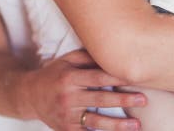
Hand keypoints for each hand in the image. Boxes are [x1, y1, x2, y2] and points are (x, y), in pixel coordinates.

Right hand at [22, 49, 144, 130]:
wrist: (30, 96)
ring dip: (118, 124)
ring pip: (96, 121)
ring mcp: (67, 116)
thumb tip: (112, 51)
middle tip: (144, 100)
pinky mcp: (66, 129)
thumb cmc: (54, 74)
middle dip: (123, 100)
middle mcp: (68, 97)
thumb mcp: (67, 60)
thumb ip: (88, 56)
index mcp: (70, 77)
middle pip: (100, 99)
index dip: (116, 77)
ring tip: (136, 125)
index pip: (97, 77)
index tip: (134, 76)